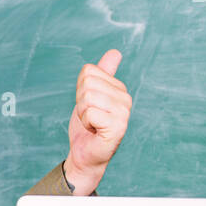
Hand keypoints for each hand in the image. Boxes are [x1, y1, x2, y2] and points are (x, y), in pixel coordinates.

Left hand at [66, 49, 132, 191]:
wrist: (85, 154)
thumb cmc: (88, 125)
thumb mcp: (90, 95)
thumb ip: (101, 74)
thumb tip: (115, 52)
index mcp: (119, 89)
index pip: (88, 71)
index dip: (79, 89)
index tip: (87, 105)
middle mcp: (125, 99)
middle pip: (87, 83)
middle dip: (80, 102)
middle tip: (88, 117)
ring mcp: (124, 113)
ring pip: (88, 98)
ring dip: (82, 113)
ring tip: (92, 124)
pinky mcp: (118, 127)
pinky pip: (90, 113)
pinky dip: (86, 123)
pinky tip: (94, 131)